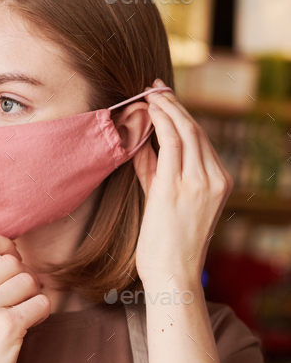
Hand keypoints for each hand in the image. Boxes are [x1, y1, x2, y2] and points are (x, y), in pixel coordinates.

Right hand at [0, 231, 49, 362]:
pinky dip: (42, 312)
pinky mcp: (7, 327)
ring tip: (19, 315)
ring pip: (29, 280)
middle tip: (16, 300)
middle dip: (22, 278)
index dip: (1, 243)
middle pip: (12, 261)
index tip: (8, 259)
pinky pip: (42, 302)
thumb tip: (8, 252)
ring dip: (32, 296)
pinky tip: (28, 326)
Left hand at [132, 79, 233, 289]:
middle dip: (173, 105)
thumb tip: (143, 146)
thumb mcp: (164, 202)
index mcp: (219, 183)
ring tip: (148, 93)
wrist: (172, 275)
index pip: (200, 139)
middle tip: (154, 87)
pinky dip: (160, 122)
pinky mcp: (178, 187)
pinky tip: (148, 111)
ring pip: (185, 131)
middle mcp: (213, 179)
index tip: (164, 98)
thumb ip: (154, 173)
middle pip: (195, 130)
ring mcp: (198, 183)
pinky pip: (170, 144)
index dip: (181, 115)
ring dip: (166, 108)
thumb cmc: (166, 246)